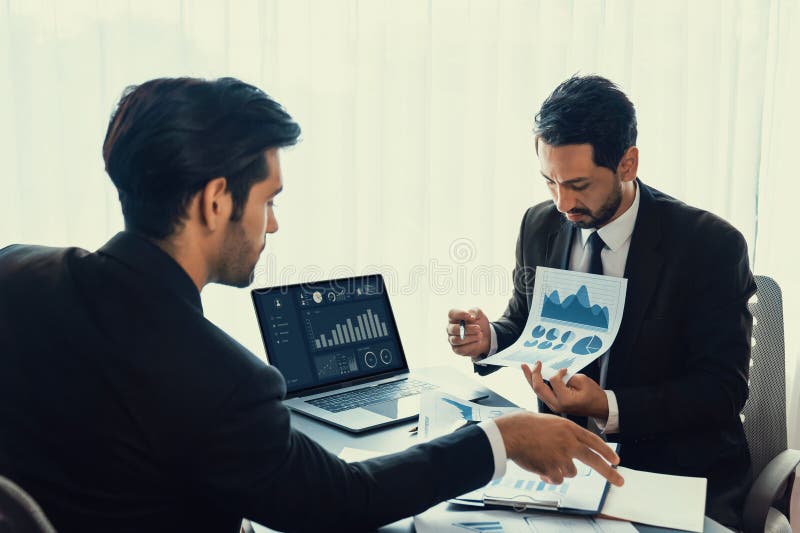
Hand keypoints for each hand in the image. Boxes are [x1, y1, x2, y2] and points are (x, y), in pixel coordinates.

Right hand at [446, 308, 489, 357]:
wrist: (485, 336)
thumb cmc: (479, 323)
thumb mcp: (479, 315)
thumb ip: (475, 312)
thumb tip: (471, 317)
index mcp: (454, 318)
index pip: (451, 314)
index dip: (459, 314)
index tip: (469, 316)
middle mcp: (450, 328)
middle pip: (453, 329)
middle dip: (467, 329)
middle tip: (478, 328)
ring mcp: (452, 339)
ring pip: (457, 340)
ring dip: (470, 338)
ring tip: (480, 335)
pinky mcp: (456, 349)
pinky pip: (461, 349)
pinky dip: (471, 346)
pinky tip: (478, 342)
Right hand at [494, 410, 622, 485]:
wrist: (511, 434)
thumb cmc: (524, 426)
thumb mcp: (549, 422)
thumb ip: (562, 434)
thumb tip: (567, 449)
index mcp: (569, 428)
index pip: (594, 441)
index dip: (606, 451)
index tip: (616, 460)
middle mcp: (569, 442)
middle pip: (594, 460)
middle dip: (609, 473)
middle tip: (620, 481)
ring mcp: (562, 456)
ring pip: (571, 472)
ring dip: (561, 470)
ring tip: (545, 460)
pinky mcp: (552, 469)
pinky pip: (556, 479)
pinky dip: (549, 476)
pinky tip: (539, 468)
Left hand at [522, 362, 608, 419]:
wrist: (599, 407)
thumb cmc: (593, 395)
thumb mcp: (582, 381)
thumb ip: (566, 377)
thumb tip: (554, 373)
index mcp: (565, 400)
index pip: (554, 381)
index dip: (558, 372)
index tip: (565, 370)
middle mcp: (557, 405)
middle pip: (538, 388)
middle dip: (533, 374)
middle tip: (531, 363)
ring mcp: (554, 407)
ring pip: (537, 391)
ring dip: (530, 378)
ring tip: (524, 367)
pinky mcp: (553, 405)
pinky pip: (542, 393)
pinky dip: (536, 384)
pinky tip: (532, 376)